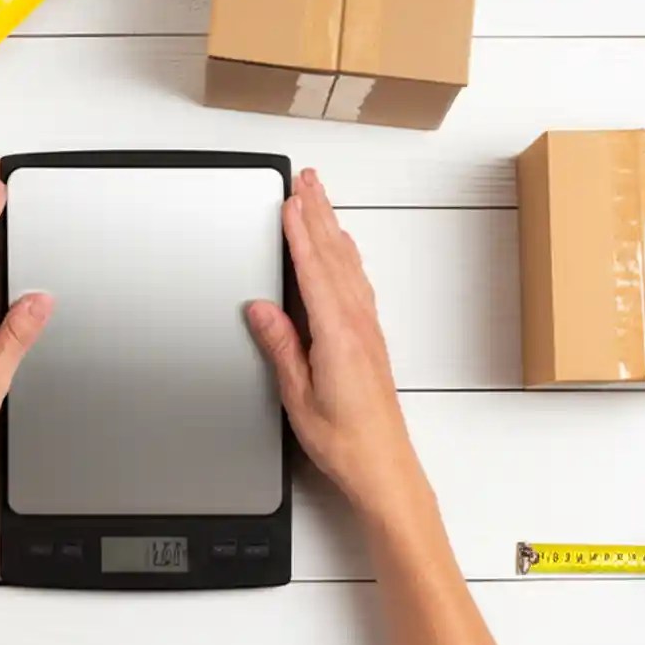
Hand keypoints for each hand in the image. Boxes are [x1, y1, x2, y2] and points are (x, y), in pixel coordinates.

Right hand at [246, 169, 428, 517]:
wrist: (383, 465)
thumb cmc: (345, 439)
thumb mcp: (298, 396)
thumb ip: (280, 347)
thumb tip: (261, 308)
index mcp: (338, 334)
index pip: (314, 270)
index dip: (299, 232)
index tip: (289, 200)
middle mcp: (357, 324)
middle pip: (334, 255)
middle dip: (319, 213)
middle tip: (308, 179)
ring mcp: (367, 329)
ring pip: (348, 264)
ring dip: (333, 227)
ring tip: (321, 200)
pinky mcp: (370, 338)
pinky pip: (356, 282)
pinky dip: (345, 255)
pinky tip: (343, 249)